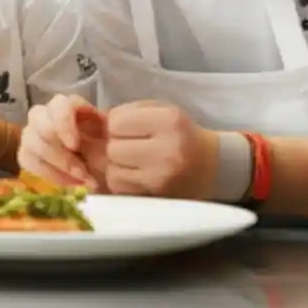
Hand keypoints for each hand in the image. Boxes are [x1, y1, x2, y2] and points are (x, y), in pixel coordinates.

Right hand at [18, 94, 107, 189]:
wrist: (98, 165)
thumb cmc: (105, 147)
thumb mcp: (113, 137)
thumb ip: (110, 130)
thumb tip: (109, 132)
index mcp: (69, 105)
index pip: (59, 104)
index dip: (63, 123)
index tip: (75, 145)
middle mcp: (45, 114)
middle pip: (39, 124)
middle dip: (60, 153)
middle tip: (82, 173)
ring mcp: (32, 133)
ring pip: (31, 144)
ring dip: (57, 167)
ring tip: (81, 180)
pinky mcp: (26, 153)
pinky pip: (28, 162)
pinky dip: (50, 175)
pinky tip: (70, 183)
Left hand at [104, 100, 218, 198]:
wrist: (211, 166)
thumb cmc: (180, 134)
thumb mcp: (160, 111)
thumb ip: (128, 112)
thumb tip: (95, 124)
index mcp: (169, 121)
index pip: (116, 122)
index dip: (117, 124)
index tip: (129, 128)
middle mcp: (167, 151)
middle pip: (112, 148)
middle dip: (116, 145)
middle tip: (132, 146)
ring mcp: (162, 178)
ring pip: (112, 169)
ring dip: (117, 164)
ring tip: (135, 160)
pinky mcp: (156, 196)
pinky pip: (119, 186)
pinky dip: (122, 179)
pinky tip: (137, 174)